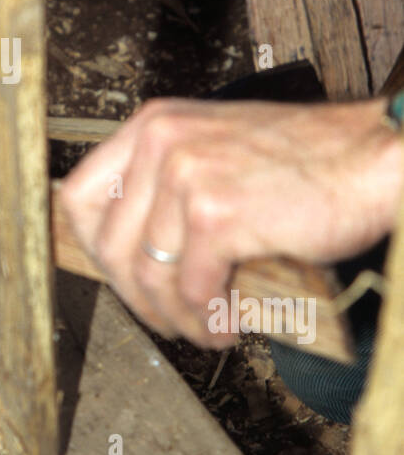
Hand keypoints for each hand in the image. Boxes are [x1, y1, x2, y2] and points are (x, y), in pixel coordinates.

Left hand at [59, 96, 403, 348]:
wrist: (373, 158)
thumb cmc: (307, 161)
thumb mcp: (216, 148)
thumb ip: (167, 184)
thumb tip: (128, 250)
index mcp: (153, 124)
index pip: (80, 198)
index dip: (94, 250)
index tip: (120, 277)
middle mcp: (162, 143)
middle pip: (107, 245)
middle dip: (135, 297)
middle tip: (166, 317)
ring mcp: (186, 176)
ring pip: (148, 275)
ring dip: (174, 317)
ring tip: (202, 329)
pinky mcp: (217, 214)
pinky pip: (192, 290)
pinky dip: (208, 320)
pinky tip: (227, 327)